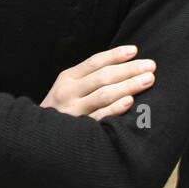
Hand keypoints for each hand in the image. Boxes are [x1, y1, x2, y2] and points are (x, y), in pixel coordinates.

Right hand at [40, 45, 155, 120]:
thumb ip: (88, 77)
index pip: (95, 62)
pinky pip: (99, 117)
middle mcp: (68, 92)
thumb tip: (122, 64)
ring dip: (128, 85)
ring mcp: (73, 111)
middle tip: (150, 66)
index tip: (135, 51)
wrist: (37, 136)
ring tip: (148, 80)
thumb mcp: (68, 87)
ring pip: (104, 94)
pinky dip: (115, 108)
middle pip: (103, 76)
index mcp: (67, 78)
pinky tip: (130, 101)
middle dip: (129, 70)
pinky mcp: (78, 129)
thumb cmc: (61, 109)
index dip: (115, 55)